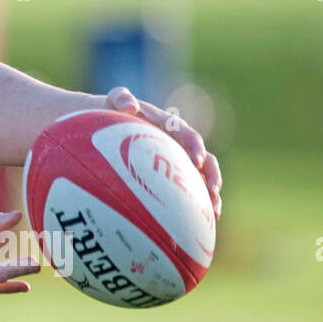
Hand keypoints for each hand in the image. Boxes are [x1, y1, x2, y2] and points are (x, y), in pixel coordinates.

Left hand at [104, 86, 222, 220]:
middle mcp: (180, 144)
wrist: (107, 125)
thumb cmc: (111, 112)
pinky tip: (199, 224)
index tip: (194, 161)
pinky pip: (188, 190)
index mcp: (169, 126)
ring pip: (202, 178)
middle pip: (204, 160)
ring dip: (211, 193)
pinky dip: (196, 204)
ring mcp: (178, 160)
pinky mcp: (173, 175)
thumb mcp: (113, 100)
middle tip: (212, 191)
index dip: (194, 147)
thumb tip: (129, 106)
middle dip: (212, 175)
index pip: (188, 135)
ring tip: (215, 213)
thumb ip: (120, 97)